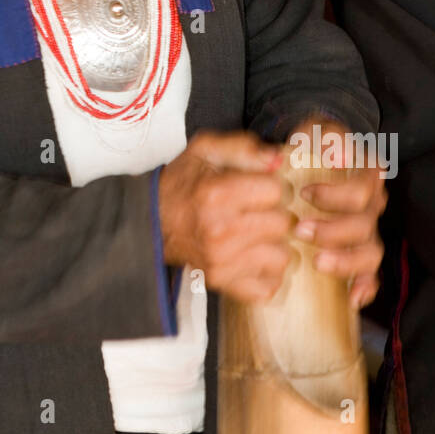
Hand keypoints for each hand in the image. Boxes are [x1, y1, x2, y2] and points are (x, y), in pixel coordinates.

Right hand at [158, 130, 292, 303]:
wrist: (153, 219)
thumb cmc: (182, 184)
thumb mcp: (205, 151)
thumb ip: (244, 147)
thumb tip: (278, 158)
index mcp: (216, 193)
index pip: (275, 190)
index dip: (269, 185)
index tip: (257, 187)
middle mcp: (219, 230)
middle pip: (281, 223)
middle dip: (273, 213)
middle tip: (256, 210)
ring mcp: (221, 260)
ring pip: (281, 255)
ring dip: (273, 244)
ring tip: (256, 233)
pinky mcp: (222, 281)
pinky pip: (268, 286)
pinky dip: (267, 273)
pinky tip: (255, 256)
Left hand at [286, 117, 386, 308]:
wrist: (303, 159)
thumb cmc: (308, 145)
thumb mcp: (314, 129)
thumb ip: (323, 134)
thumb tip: (337, 156)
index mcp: (366, 174)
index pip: (363, 188)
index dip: (337, 195)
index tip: (305, 193)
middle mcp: (371, 204)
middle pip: (365, 223)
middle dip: (333, 229)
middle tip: (301, 231)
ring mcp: (367, 231)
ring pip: (370, 252)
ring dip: (346, 259)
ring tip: (318, 262)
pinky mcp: (357, 254)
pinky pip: (371, 276)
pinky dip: (364, 288)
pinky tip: (351, 299)